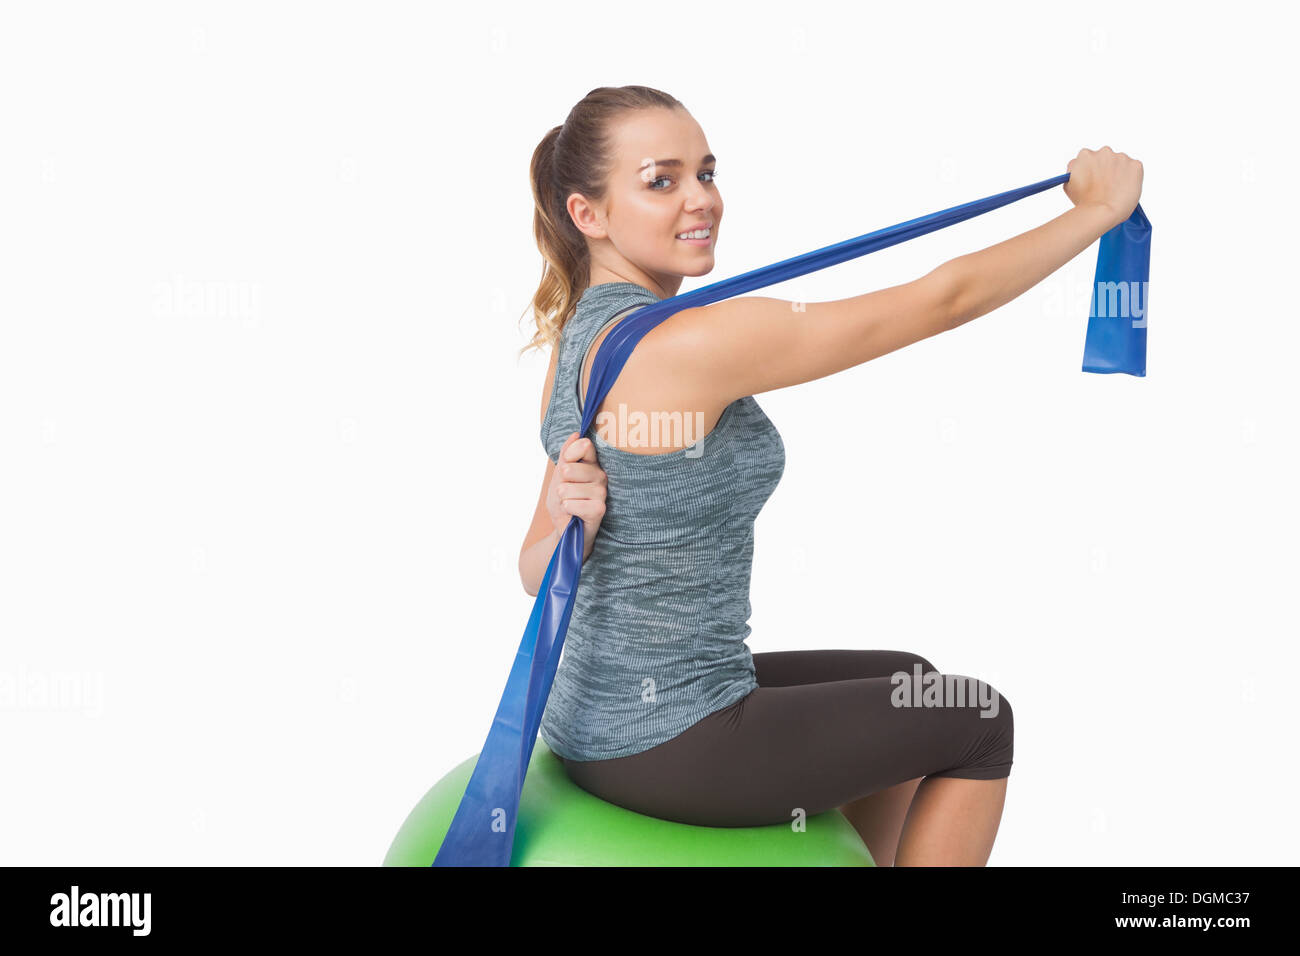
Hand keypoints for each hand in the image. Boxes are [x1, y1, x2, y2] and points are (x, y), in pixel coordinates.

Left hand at [547, 431, 607, 556]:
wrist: (566, 529)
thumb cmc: (565, 501)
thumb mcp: (559, 477)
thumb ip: (566, 456)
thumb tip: (575, 434)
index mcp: (591, 464)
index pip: (584, 446)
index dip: (569, 454)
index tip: (564, 468)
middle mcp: (600, 475)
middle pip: (570, 468)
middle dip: (560, 483)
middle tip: (566, 493)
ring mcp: (602, 492)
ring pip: (569, 488)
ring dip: (563, 499)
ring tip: (570, 504)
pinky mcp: (600, 509)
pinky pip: (574, 503)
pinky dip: (568, 509)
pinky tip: (574, 513)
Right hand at [1064, 146, 1143, 225]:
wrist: (1103, 212)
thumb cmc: (1084, 202)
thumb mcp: (1069, 184)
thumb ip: (1074, 170)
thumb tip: (1079, 168)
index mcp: (1086, 154)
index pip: (1088, 158)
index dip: (1091, 170)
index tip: (1093, 179)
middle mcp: (1104, 152)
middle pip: (1106, 158)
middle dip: (1106, 169)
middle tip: (1104, 185)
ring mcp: (1122, 157)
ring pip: (1121, 163)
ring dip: (1119, 172)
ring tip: (1115, 189)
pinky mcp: (1135, 165)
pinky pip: (1134, 168)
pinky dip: (1131, 177)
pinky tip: (1124, 188)